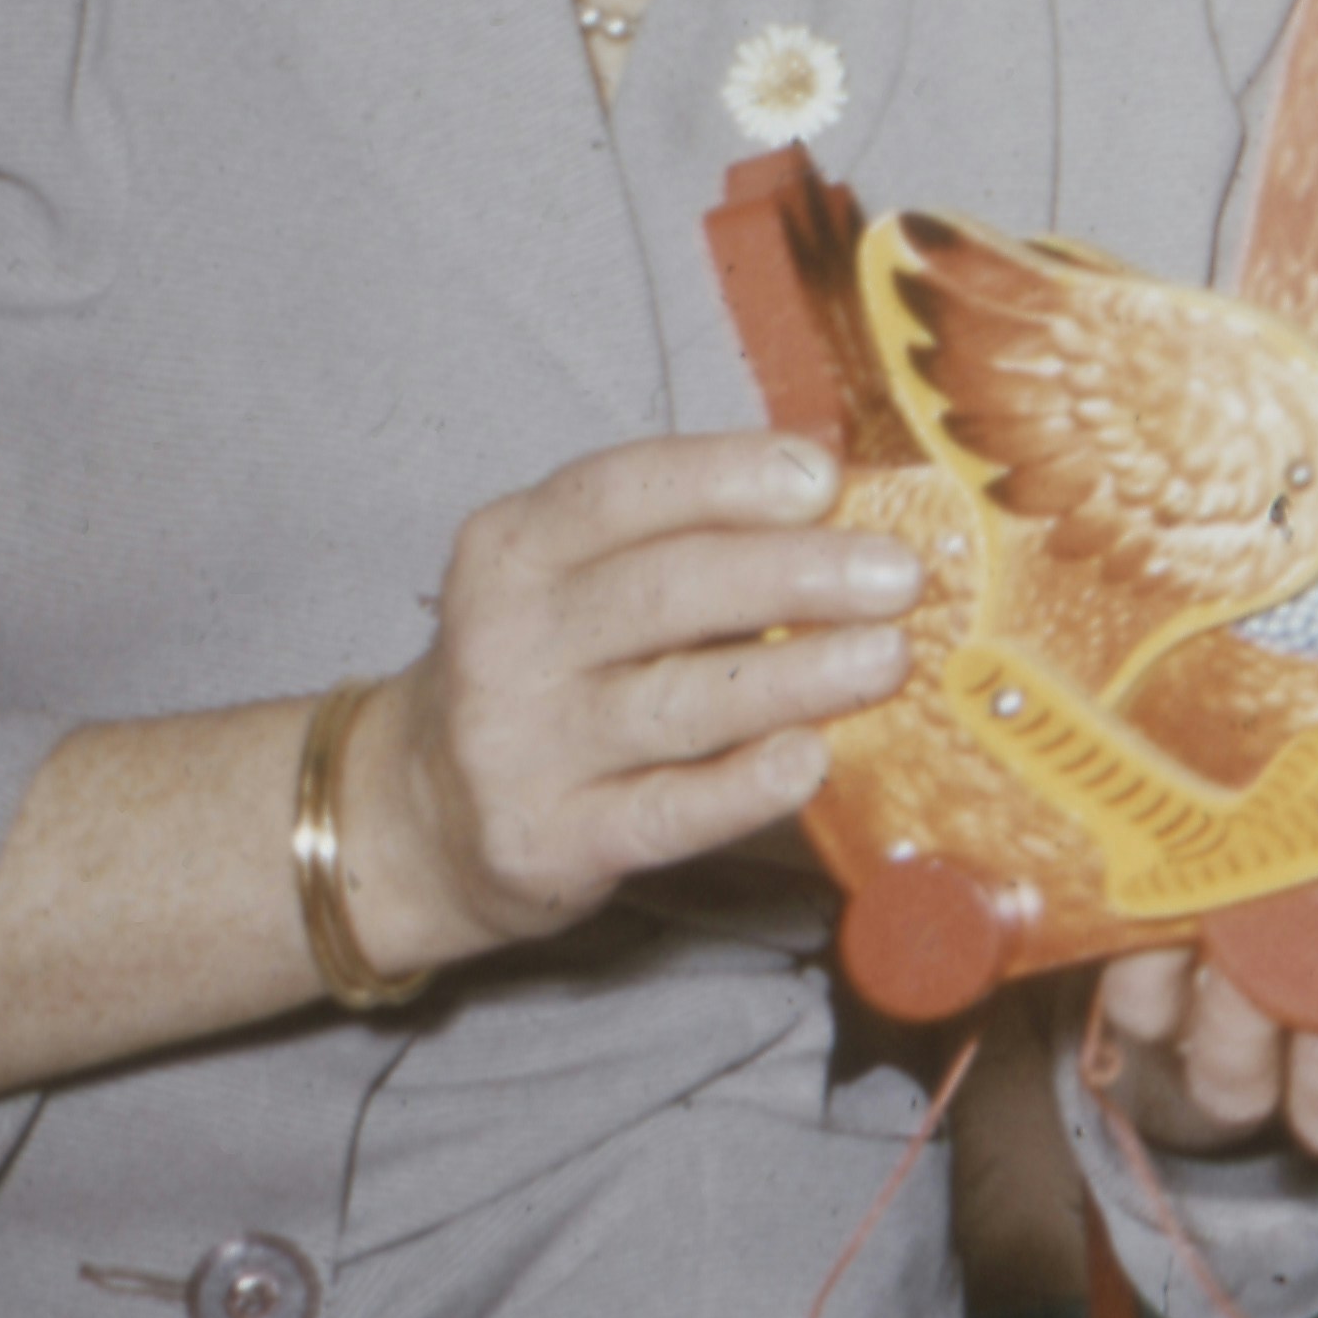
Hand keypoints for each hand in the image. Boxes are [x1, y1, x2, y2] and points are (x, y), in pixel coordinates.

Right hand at [350, 431, 921, 972]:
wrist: (419, 813)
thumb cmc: (551, 668)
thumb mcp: (578, 581)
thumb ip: (689, 541)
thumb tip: (855, 510)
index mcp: (514, 548)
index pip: (620, 491)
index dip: (726, 476)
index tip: (823, 476)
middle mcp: (506, 641)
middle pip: (663, 592)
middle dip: (793, 575)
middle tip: (898, 575)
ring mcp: (521, 747)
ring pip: (677, 701)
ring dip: (795, 676)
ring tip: (888, 657)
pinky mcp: (550, 842)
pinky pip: (666, 812)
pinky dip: (744, 787)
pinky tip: (811, 760)